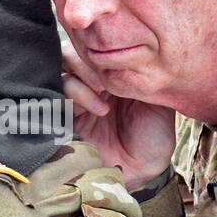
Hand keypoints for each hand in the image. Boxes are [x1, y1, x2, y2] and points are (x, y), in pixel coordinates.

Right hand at [61, 41, 176, 188]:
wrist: (141, 171)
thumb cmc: (152, 137)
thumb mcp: (158, 99)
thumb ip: (144, 73)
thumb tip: (138, 46)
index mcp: (109, 72)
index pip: (93, 45)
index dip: (99, 44)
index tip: (118, 58)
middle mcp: (89, 81)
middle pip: (70, 51)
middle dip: (86, 59)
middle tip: (106, 77)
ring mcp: (75, 98)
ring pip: (61, 68)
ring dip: (81, 77)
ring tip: (103, 96)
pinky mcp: (64, 117)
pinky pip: (58, 94)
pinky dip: (76, 95)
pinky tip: (97, 109)